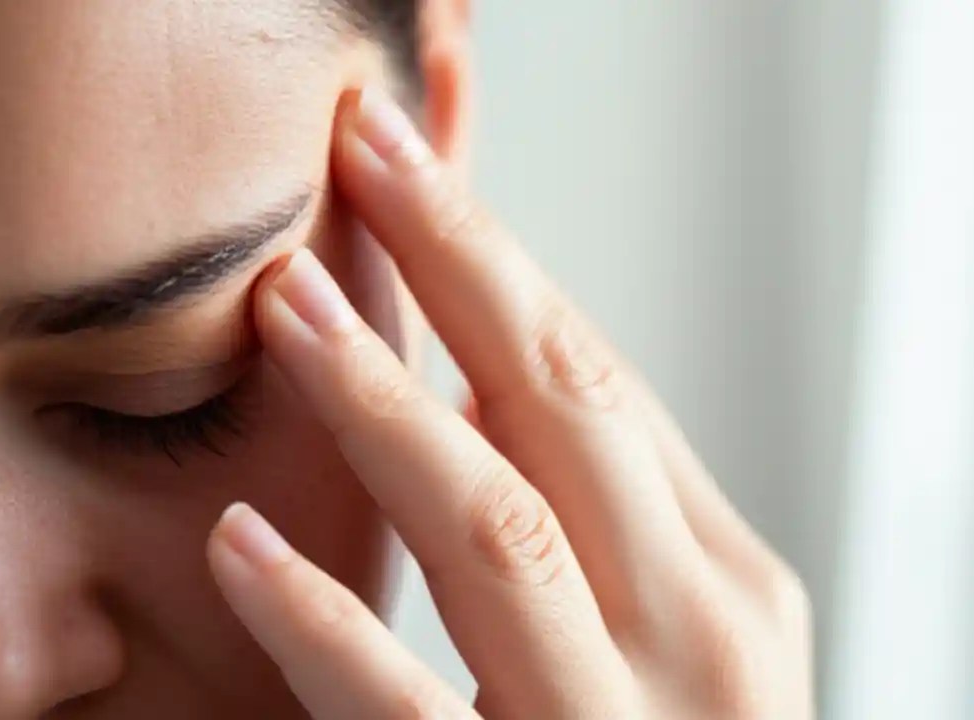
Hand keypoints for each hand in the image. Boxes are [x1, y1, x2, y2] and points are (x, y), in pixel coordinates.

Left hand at [206, 87, 812, 719]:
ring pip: (506, 534)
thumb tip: (475, 368)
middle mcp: (703, 644)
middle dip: (462, 266)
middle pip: (569, 408)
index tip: (406, 163)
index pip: (597, 382)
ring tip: (289, 310)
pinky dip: (327, 628)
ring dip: (386, 409)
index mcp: (729, 583)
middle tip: (363, 155)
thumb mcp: (665, 634)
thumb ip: (594, 517)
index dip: (495, 259)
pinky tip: (244, 545)